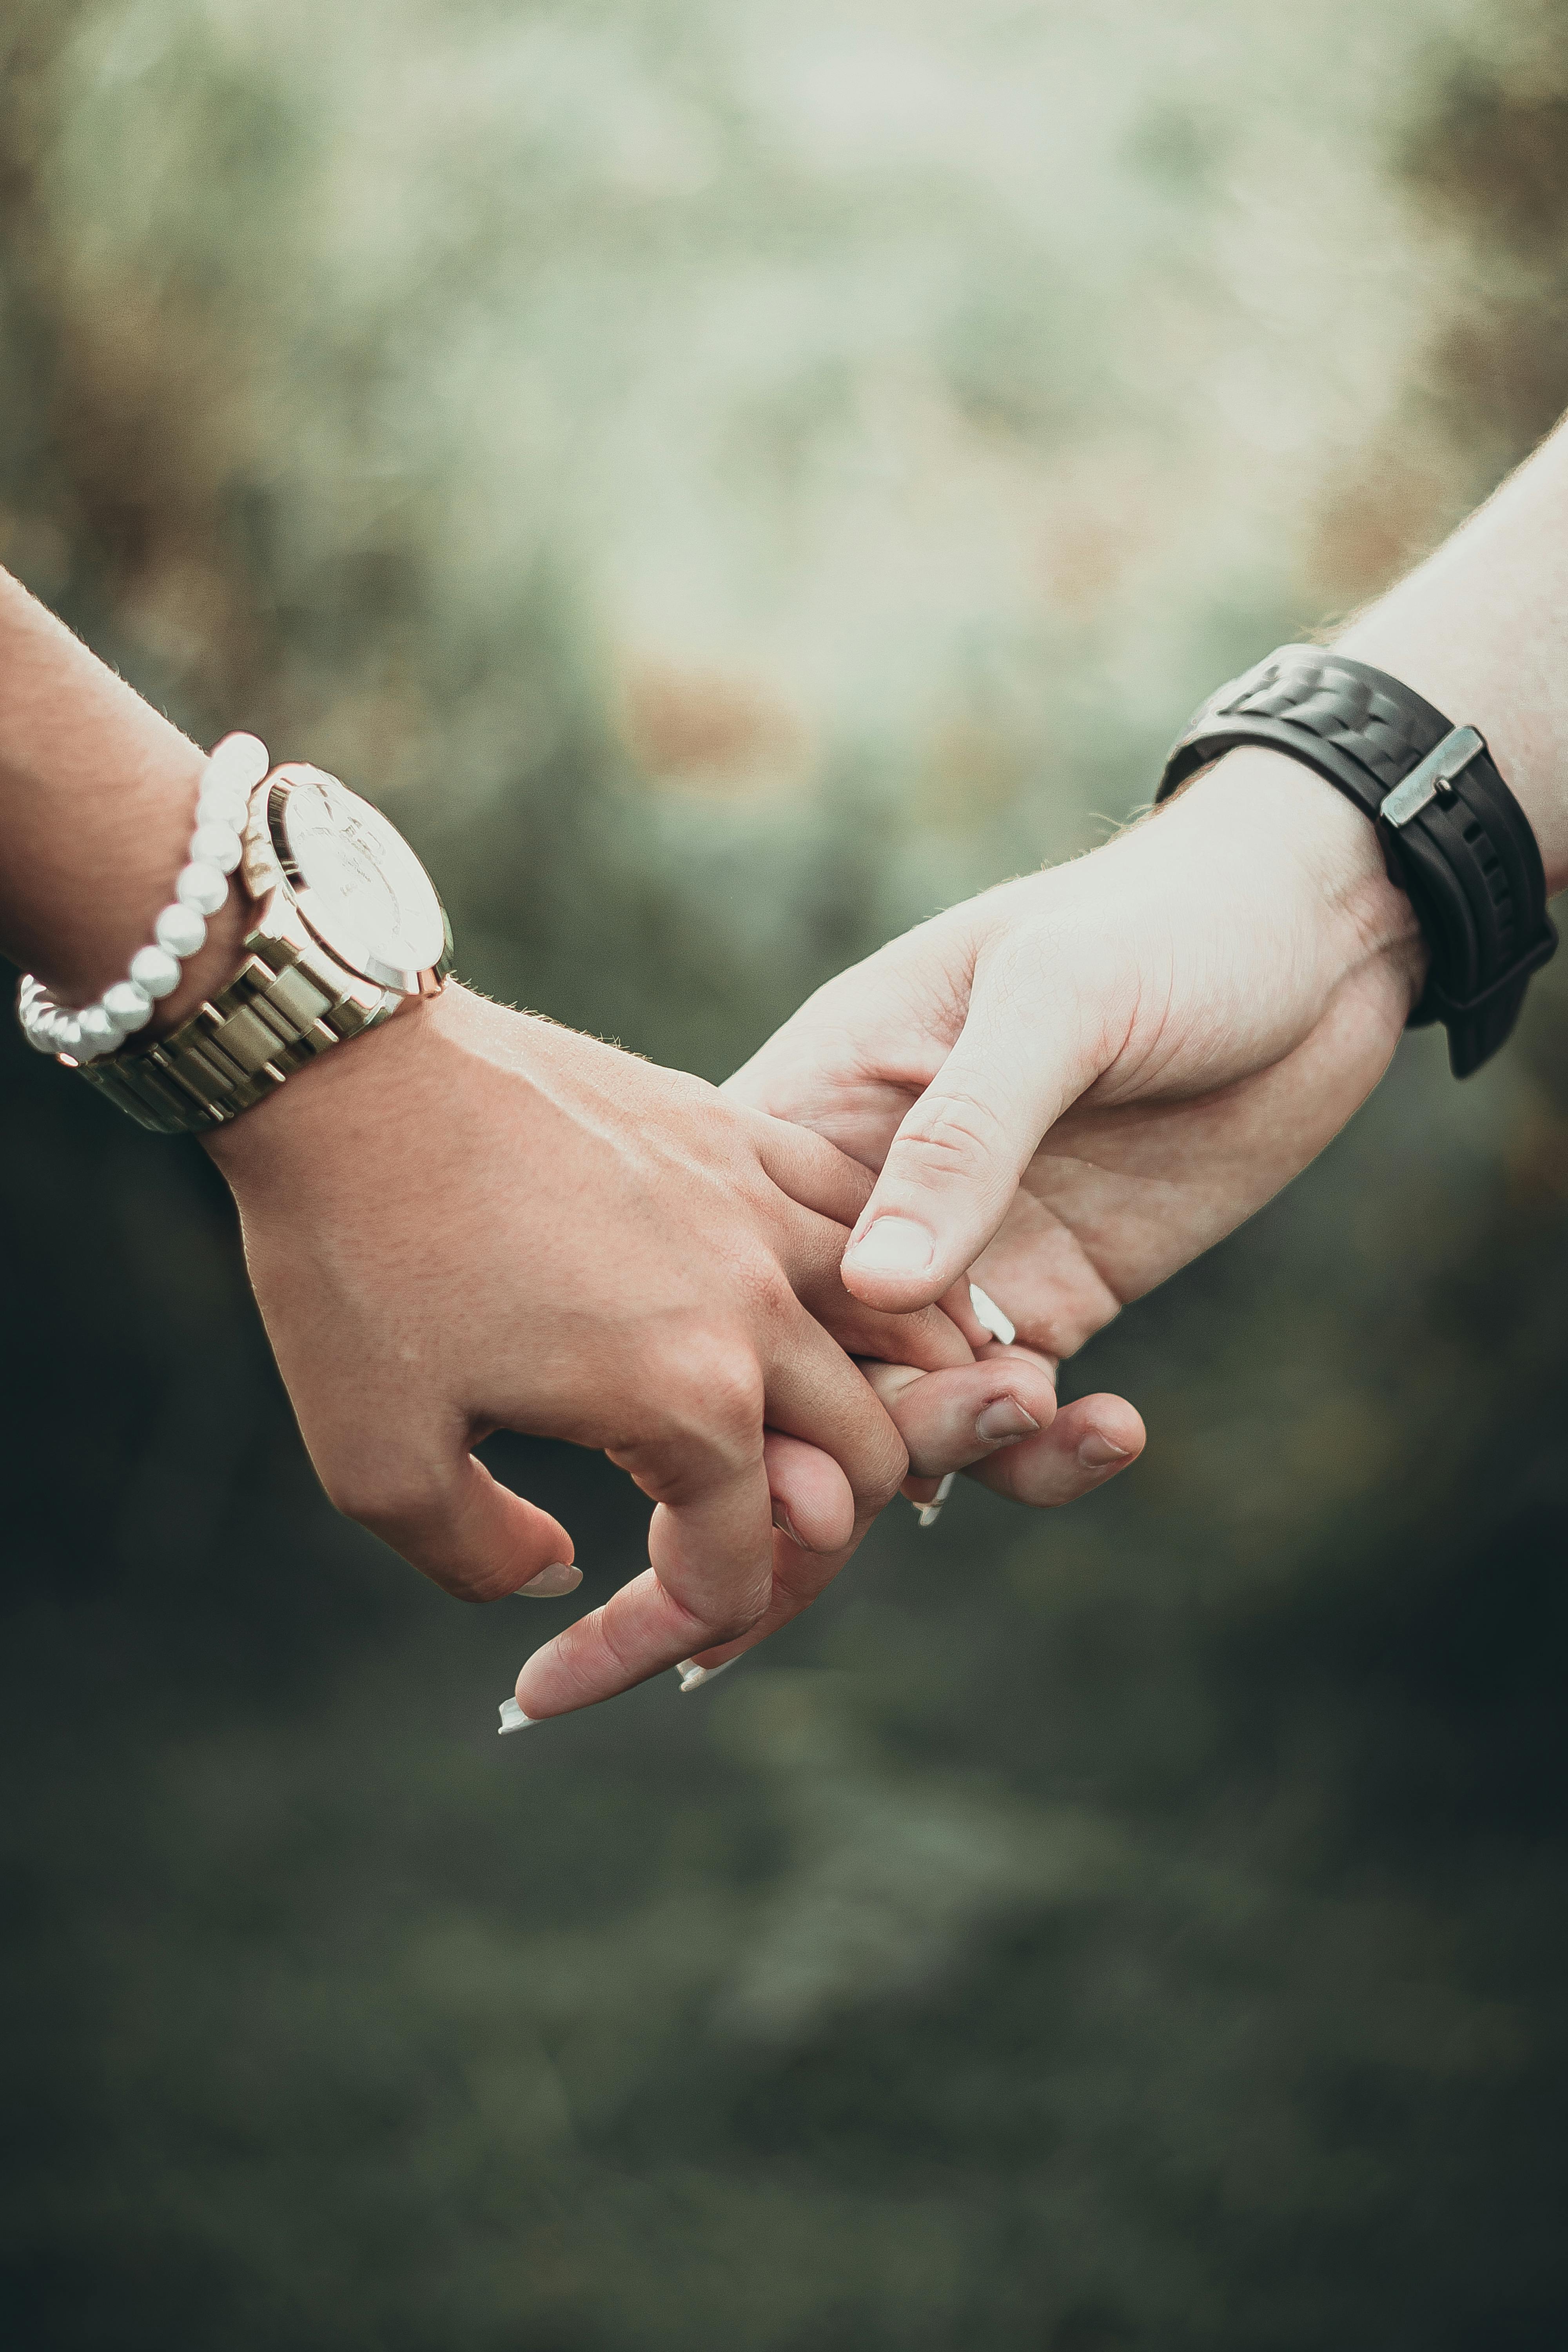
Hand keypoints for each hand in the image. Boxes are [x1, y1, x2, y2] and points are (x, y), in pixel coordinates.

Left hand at [206, 984, 979, 1716]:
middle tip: (722, 1563)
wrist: (346, 1071)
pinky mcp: (734, 1130)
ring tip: (833, 1453)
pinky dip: (889, 1277)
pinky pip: (861, 1211)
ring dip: (893, 1410)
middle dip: (808, 1546)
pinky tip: (852, 1305)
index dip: (663, 1638)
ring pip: (910, 1331)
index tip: (562, 1667)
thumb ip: (480, 1557)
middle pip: (864, 1464)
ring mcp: (756, 1203)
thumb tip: (557, 1574)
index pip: (735, 1567)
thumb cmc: (350, 1262)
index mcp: (684, 1396)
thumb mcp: (377, 1463)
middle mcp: (755, 1302)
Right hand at [726, 750, 1425, 1391]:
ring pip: (901, 1403)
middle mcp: (871, 1193)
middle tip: (902, 1474)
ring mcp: (962, 1257)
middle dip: (831, 1436)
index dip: (734, 1342)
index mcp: (824, 1095)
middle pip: (799, 1353)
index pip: (732, 1240)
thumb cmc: (1168, 920)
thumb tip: (872, 1284)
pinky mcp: (1053, 1298)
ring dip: (953, 1443)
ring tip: (1033, 1409)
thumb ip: (965, 1135)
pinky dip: (1047, 1452)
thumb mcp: (1058, 995)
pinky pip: (1018, 1414)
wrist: (1315, 935)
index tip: (777, 1422)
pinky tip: (1113, 1429)